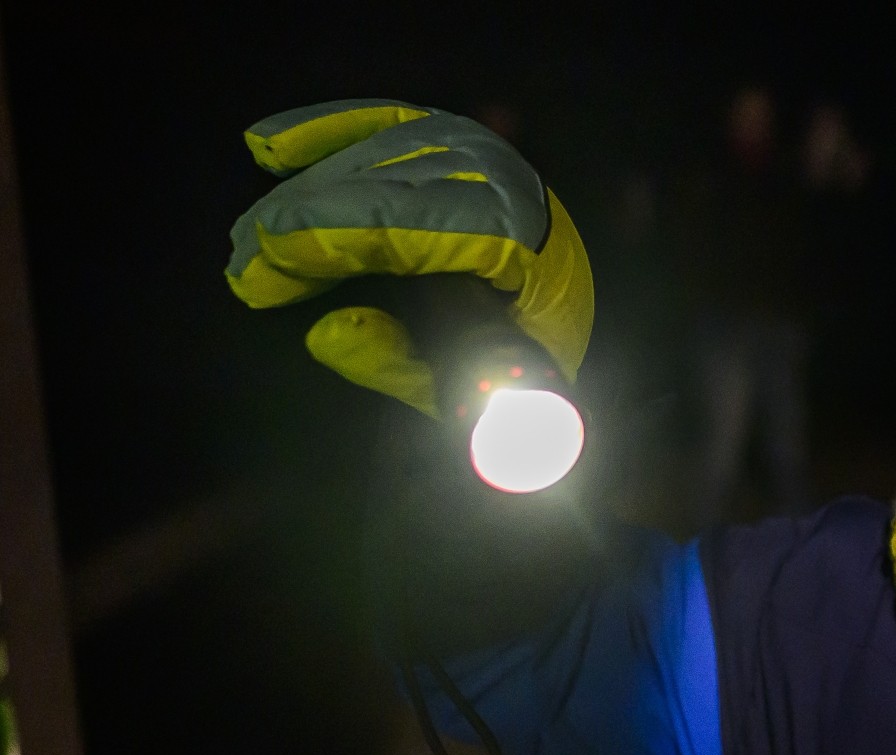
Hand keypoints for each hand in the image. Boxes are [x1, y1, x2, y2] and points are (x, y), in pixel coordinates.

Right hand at [225, 99, 592, 415]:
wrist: (553, 346)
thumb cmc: (508, 374)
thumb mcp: (466, 391)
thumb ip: (402, 366)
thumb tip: (328, 333)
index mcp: (534, 252)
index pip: (438, 224)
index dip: (353, 231)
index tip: (282, 252)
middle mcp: (515, 191)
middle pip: (404, 182)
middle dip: (316, 216)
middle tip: (246, 263)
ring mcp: (487, 162)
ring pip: (387, 152)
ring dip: (310, 188)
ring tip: (250, 236)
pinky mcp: (457, 148)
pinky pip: (388, 125)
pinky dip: (328, 131)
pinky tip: (268, 148)